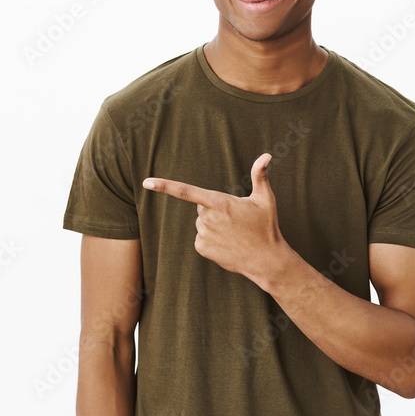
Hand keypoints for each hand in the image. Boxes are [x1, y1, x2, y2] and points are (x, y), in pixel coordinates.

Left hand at [142, 153, 288, 285]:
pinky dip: (211, 239)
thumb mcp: (265, 200)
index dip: (165, 186)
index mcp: (219, 203)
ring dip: (213, 226)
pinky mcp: (201, 248)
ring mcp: (203, 234)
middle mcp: (208, 218)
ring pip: (201, 223)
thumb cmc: (266, 227)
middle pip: (201, 208)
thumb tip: (267, 155)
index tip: (147, 182)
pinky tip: (227, 244)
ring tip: (233, 234)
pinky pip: (201, 238)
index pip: (186, 191)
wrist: (266, 260)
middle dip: (213, 210)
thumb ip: (260, 175)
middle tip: (234, 220)